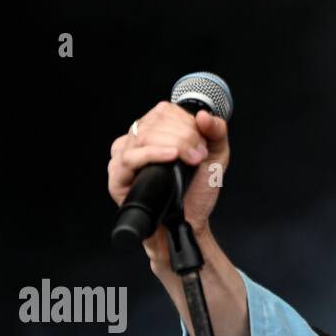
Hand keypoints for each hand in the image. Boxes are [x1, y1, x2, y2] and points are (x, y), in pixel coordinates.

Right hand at [107, 101, 230, 273]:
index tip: (203, 144)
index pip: (164, 111)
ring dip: (174, 144)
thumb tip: (204, 115)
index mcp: (154, 132)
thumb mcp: (215, 158)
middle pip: (154, 122)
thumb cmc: (197, 192)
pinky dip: (152, 154)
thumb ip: (217, 132)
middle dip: (184, 136)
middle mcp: (136, 142)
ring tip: (192, 160)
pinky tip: (171, 157)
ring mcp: (124, 158)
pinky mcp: (118, 177)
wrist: (189, 223)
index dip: (186, 123)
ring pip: (144, 136)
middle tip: (199, 156)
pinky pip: (130, 157)